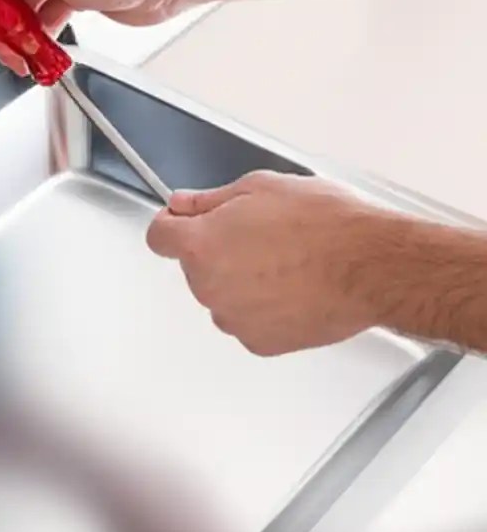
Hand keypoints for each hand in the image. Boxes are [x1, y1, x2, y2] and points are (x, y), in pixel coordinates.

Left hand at [145, 171, 393, 355]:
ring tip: (286, 263)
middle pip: (195, 266)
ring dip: (241, 281)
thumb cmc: (327, 225)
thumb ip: (210, 200)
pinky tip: (294, 289)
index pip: (158, 237)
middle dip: (217, 250)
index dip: (172, 224)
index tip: (183, 221)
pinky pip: (248, 320)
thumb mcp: (262, 188)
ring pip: (222, 295)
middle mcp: (208, 286)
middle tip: (261, 236)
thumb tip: (184, 204)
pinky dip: (263, 308)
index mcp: (201, 245)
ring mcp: (233, 318)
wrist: (372, 267)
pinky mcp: (259, 342)